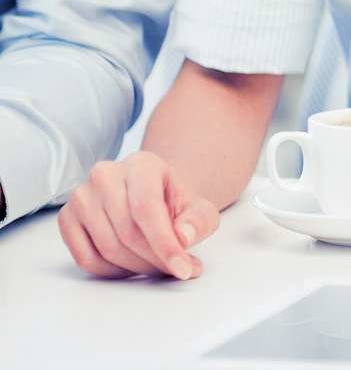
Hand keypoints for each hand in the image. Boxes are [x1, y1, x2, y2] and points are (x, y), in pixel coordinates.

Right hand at [58, 151, 219, 279]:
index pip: (146, 208)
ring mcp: (81, 196)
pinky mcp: (67, 218)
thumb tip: (184, 238)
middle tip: (178, 270)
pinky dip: (112, 271)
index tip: (184, 270)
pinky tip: (132, 265)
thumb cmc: (174, 201)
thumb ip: (198, 221)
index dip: (164, 244)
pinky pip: (86, 259)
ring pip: (107, 248)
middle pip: (127, 232)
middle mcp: (105, 174)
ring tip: (159, 267)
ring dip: (137, 268)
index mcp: (142, 164)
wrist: (151, 192)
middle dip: (155, 260)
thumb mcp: (199, 207)